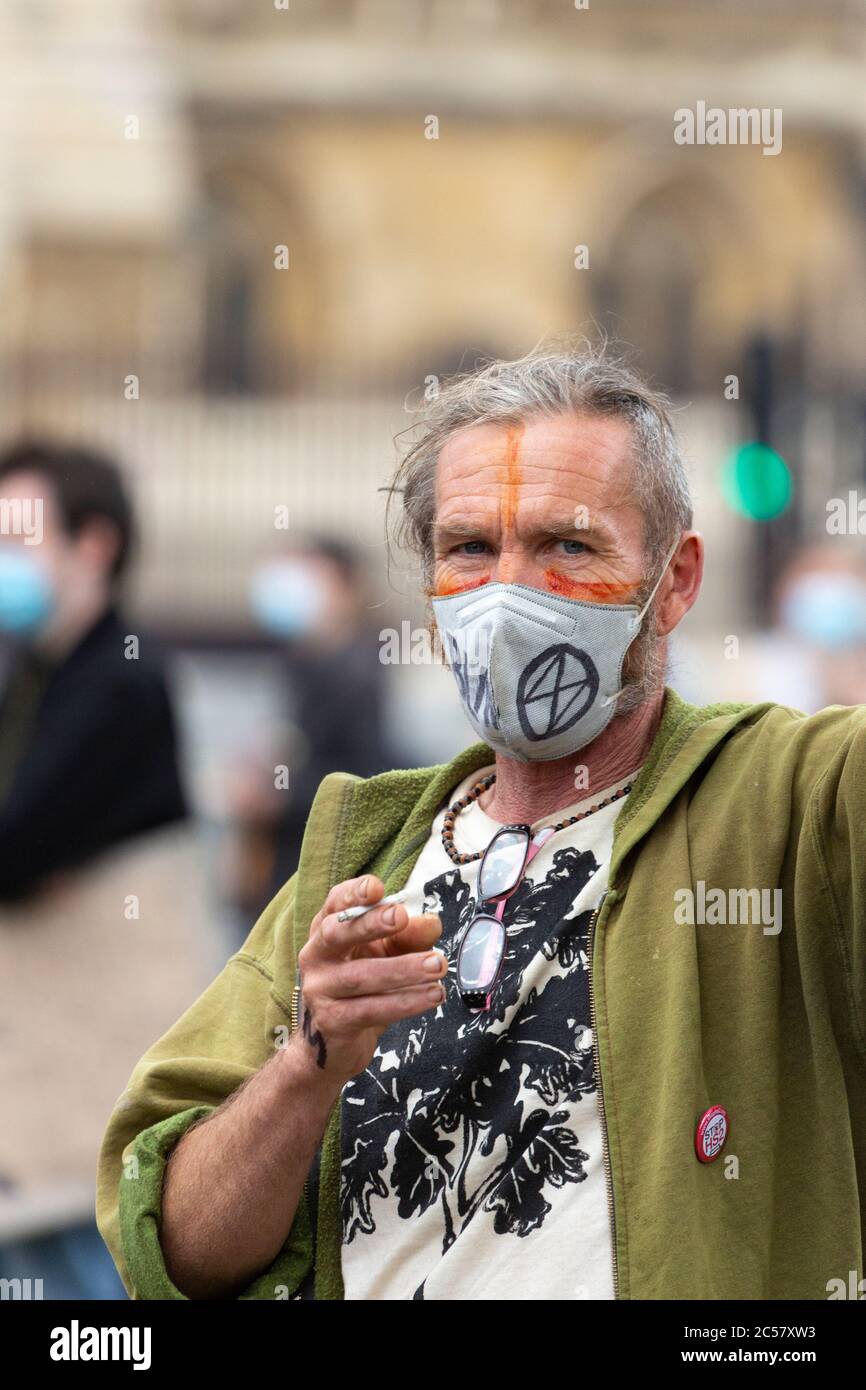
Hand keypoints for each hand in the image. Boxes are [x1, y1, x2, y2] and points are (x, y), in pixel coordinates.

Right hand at [290, 875, 446, 1085]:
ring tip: (438, 964)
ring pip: (361, 976)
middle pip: (337, 934)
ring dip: (403, 969)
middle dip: (370, 923)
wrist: (333, 1046)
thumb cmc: (362, 989)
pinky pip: (372, 1009)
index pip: (335, 904)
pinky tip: (433, 995)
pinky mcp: (333, 1022)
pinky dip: (406, 1002)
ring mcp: (320, 990)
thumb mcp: (387, 955)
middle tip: (401, 916)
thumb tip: (432, 922)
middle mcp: (316, 956)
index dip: (353, 894)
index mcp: (327, 930)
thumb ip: (408, 936)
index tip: (377, 887)